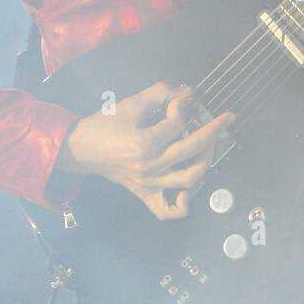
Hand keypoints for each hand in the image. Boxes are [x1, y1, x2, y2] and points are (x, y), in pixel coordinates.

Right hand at [58, 81, 234, 220]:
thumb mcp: (130, 103)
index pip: (180, 123)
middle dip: (214, 132)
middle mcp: (151, 166)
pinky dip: (182, 206)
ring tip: (214, 146)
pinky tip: (189, 192)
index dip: (185, 106)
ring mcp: (149, 184)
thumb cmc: (103, 125)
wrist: (79, 149)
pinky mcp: (144, 194)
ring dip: (207, 160)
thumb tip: (186, 92)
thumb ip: (159, 93)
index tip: (184, 99)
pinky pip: (166, 210)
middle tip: (224, 122)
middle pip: (194, 150)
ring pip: (190, 178)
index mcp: (146, 143)